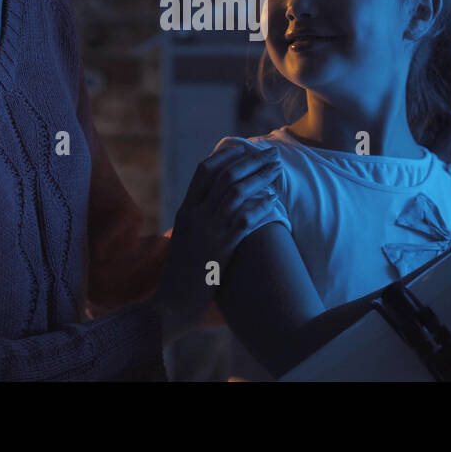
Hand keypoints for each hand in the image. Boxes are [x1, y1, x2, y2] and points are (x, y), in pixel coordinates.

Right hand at [150, 142, 282, 342]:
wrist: (172, 303)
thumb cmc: (181, 275)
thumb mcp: (185, 240)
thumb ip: (198, 220)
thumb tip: (217, 206)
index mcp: (185, 211)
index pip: (204, 171)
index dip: (225, 156)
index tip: (244, 148)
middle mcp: (195, 216)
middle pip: (225, 177)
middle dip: (252, 161)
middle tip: (272, 154)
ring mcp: (207, 231)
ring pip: (237, 193)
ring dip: (260, 177)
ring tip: (278, 169)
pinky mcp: (221, 248)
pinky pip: (245, 220)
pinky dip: (261, 206)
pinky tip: (274, 200)